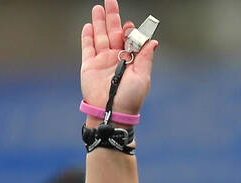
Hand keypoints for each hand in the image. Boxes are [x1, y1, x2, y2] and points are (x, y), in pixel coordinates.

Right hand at [81, 0, 156, 117]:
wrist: (111, 112)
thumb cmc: (130, 98)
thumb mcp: (142, 77)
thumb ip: (145, 58)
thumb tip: (153, 41)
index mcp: (129, 60)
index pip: (128, 39)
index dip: (129, 30)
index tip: (129, 25)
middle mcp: (115, 58)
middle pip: (113, 32)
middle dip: (112, 16)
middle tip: (110, 0)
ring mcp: (101, 60)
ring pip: (100, 36)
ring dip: (99, 21)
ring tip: (98, 8)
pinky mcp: (89, 65)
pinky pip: (87, 47)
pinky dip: (87, 36)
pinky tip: (88, 25)